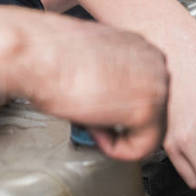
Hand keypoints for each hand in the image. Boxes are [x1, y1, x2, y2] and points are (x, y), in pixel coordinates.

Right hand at [16, 13, 168, 161]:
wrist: (39, 53)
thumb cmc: (52, 54)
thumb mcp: (93, 59)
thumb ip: (113, 74)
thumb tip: (114, 94)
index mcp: (142, 46)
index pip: (144, 91)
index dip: (116, 107)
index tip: (94, 106)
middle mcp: (156, 61)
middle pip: (151, 111)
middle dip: (120, 121)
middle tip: (90, 116)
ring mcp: (157, 84)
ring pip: (150, 131)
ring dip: (118, 134)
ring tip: (89, 118)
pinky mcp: (149, 109)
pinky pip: (142, 147)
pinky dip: (117, 149)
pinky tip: (95, 130)